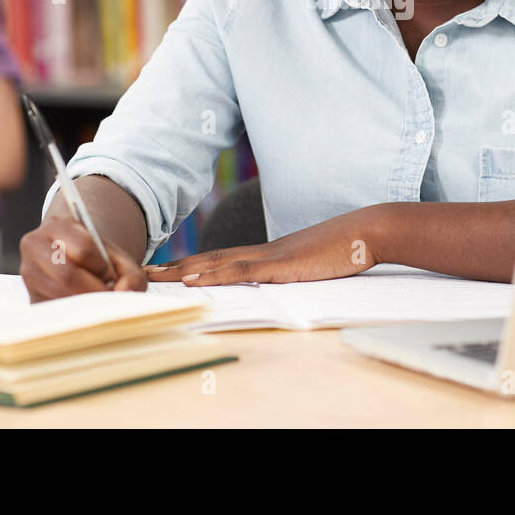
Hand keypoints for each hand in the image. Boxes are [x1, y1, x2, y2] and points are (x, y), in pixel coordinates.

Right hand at [19, 212, 148, 301]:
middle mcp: (35, 246)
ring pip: (59, 296)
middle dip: (95, 290)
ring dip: (86, 305)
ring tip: (97, 299)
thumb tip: (124, 293)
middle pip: (67, 276)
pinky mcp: (30, 297)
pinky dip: (75, 315)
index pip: (83, 250)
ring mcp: (28, 274)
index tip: (111, 275)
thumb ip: (131, 274)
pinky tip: (85, 309)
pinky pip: (55, 312)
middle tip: (108, 294)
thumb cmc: (98, 259)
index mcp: (57, 225)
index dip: (103, 268)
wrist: (76, 260)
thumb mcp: (118, 258)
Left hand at [146, 205, 385, 284]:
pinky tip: (193, 279)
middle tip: (148, 272)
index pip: (226, 258)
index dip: (197, 263)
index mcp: (271, 253)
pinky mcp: (280, 265)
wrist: (366, 232)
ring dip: (185, 269)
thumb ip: (298, 272)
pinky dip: (213, 274)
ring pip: (218, 262)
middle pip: (212, 257)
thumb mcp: (316, 264)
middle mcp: (264, 251)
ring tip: (156, 276)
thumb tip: (287, 282)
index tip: (172, 269)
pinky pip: (240, 270)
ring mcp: (271, 256)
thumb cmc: (347, 249)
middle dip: (178, 266)